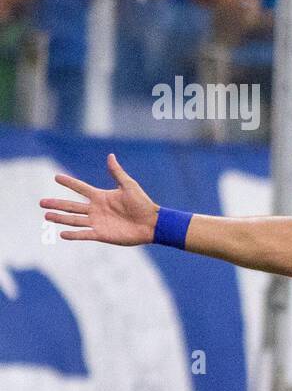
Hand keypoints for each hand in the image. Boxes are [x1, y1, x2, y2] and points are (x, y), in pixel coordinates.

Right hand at [40, 154, 158, 245]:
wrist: (152, 223)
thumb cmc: (143, 204)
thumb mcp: (129, 186)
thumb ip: (117, 173)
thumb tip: (110, 156)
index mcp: (101, 196)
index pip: (80, 188)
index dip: (69, 182)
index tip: (56, 176)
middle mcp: (96, 209)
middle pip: (71, 206)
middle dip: (57, 204)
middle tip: (41, 202)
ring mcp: (97, 222)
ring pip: (74, 219)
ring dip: (60, 218)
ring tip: (46, 216)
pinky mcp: (101, 234)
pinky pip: (84, 234)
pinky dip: (74, 234)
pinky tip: (62, 234)